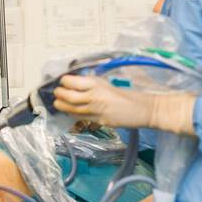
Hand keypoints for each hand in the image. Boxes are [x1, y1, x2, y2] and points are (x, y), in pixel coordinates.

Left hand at [54, 75, 196, 134]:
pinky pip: (81, 118)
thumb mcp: (109, 84)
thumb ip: (94, 84)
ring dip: (62, 105)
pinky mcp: (99, 121)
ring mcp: (96, 111)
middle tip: (56, 92)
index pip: (72, 82)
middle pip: (68, 96)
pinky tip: (69, 112)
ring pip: (71, 109)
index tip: (62, 81)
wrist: (145, 109)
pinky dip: (72, 114)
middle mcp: (94, 96)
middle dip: (59, 94)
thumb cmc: (130, 95)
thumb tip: (79, 84)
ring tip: (57, 103)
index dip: (64, 81)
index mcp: (97, 84)